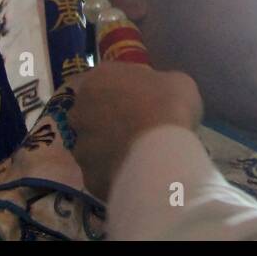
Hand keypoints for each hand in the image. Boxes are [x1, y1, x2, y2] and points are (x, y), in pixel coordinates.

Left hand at [63, 60, 202, 201]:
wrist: (160, 154)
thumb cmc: (168, 106)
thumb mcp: (176, 81)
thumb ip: (157, 84)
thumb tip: (155, 94)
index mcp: (98, 78)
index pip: (109, 80)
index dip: (129, 90)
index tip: (148, 100)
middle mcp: (80, 110)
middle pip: (94, 113)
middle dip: (112, 119)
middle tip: (141, 127)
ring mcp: (80, 146)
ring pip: (95, 145)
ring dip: (112, 147)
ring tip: (141, 155)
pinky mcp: (88, 177)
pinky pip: (103, 172)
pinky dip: (116, 172)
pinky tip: (137, 173)